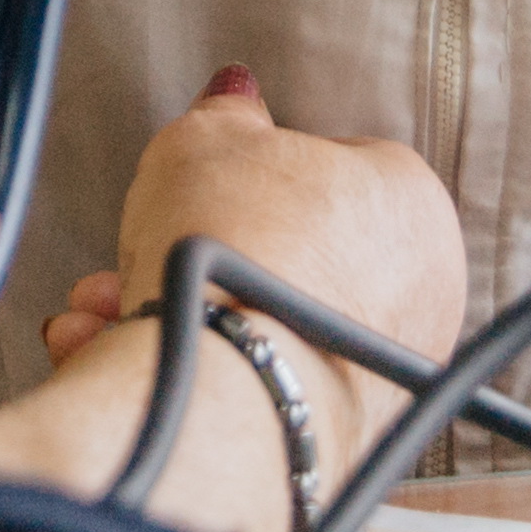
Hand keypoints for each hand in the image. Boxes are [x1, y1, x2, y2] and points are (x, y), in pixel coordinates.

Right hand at [36, 70, 464, 457]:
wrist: (220, 389)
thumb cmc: (227, 252)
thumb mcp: (205, 139)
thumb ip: (225, 111)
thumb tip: (237, 92)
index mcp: (411, 199)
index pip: (330, 165)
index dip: (251, 175)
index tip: (204, 188)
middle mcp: (420, 292)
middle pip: (292, 254)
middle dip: (198, 256)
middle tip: (145, 252)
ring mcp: (387, 374)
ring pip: (265, 325)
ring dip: (179, 314)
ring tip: (110, 313)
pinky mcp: (339, 439)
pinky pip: (255, 385)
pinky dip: (196, 371)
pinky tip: (126, 357)